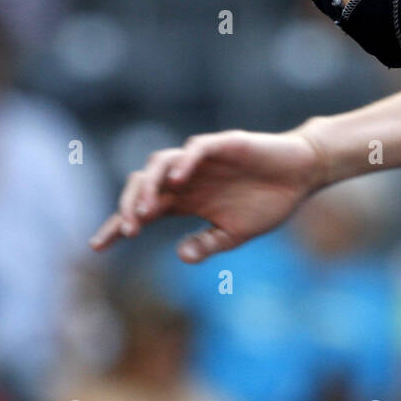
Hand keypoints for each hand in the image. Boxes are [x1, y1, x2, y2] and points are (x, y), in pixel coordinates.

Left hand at [89, 128, 325, 262]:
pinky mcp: (224, 145)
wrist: (303, 174)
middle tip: (128, 231)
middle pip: (143, 185)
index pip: (144, 211)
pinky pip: (195, 149)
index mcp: (187, 199)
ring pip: (160, 163)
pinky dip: (183, 161)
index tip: (97, 247)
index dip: (119, 226)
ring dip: (149, 186)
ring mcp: (202, 160)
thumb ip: (208, 244)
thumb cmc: (270, 201)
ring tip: (146, 211)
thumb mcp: (236, 234)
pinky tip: (177, 180)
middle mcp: (188, 178)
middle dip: (129, 207)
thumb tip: (181, 256)